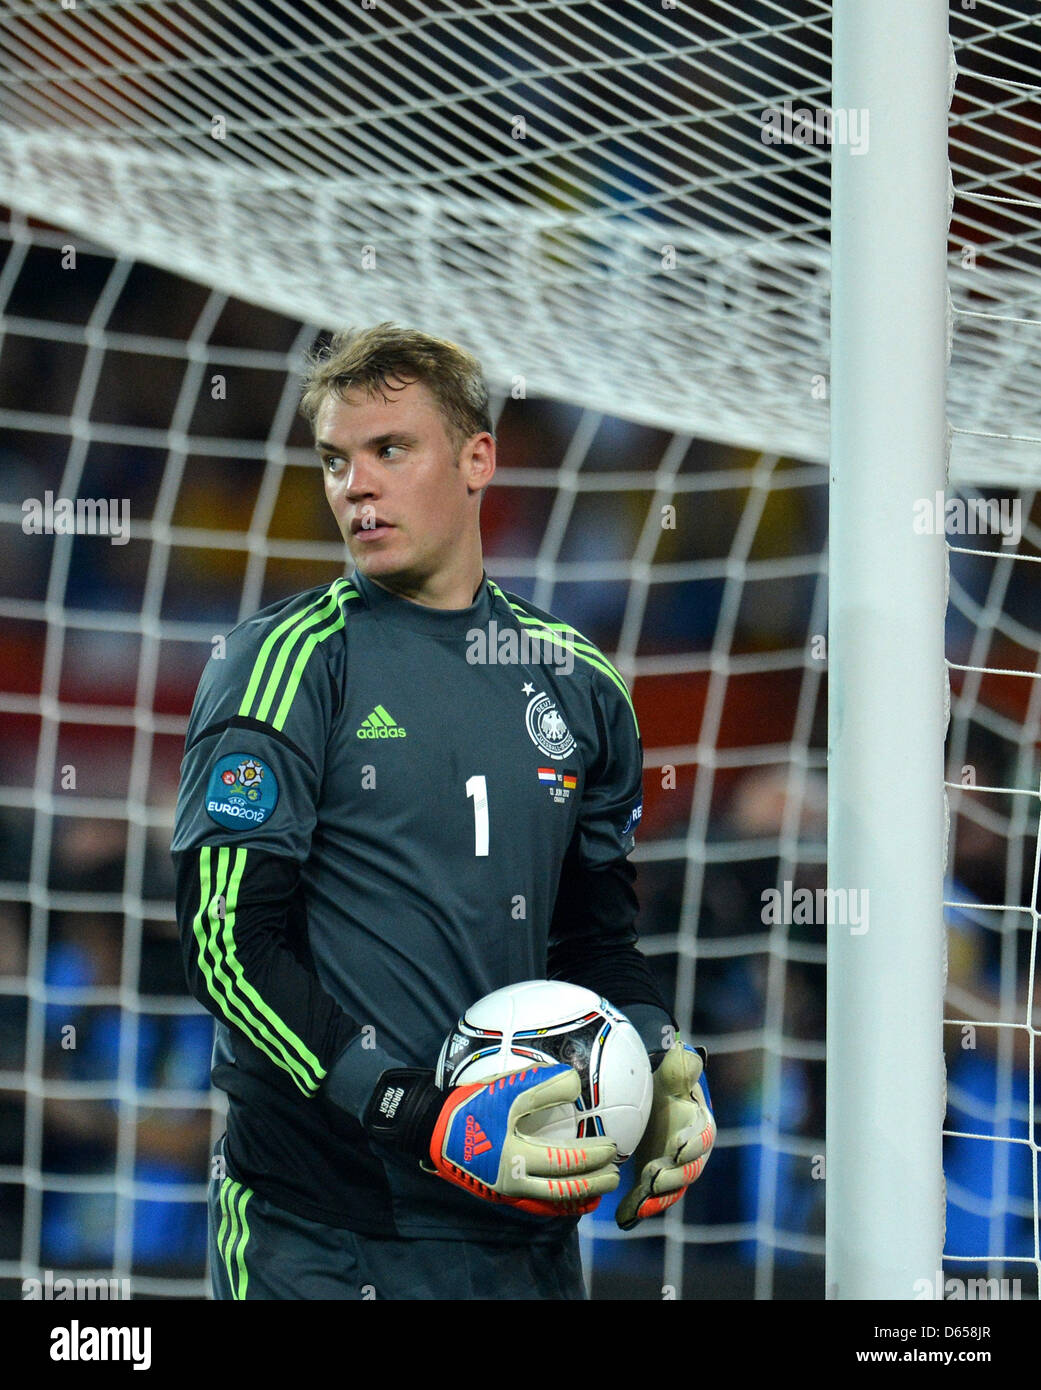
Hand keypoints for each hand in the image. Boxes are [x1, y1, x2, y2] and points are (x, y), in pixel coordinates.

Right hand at [364, 1064, 619, 1215]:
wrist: (431, 1129)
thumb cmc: (469, 1106)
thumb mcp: (503, 1089)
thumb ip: (540, 1085)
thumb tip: (575, 1083)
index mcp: (515, 1155)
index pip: (565, 1160)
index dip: (592, 1156)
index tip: (612, 1147)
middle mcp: (513, 1181)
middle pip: (563, 1188)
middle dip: (593, 1182)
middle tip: (614, 1174)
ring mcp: (506, 1192)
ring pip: (551, 1202)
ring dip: (579, 1197)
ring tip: (600, 1192)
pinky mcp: (499, 1195)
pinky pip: (535, 1207)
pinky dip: (557, 1206)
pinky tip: (571, 1202)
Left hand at [615, 1042, 714, 1229]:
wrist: (650, 1102)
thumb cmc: (665, 1087)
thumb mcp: (672, 1076)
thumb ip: (680, 1068)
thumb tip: (688, 1054)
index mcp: (699, 1127)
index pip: (701, 1137)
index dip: (692, 1144)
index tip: (678, 1148)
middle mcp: (690, 1154)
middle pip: (687, 1170)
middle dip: (673, 1176)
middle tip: (655, 1177)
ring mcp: (672, 1171)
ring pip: (670, 1189)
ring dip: (657, 1198)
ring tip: (641, 1203)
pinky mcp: (653, 1181)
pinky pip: (648, 1198)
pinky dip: (637, 1209)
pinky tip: (624, 1218)